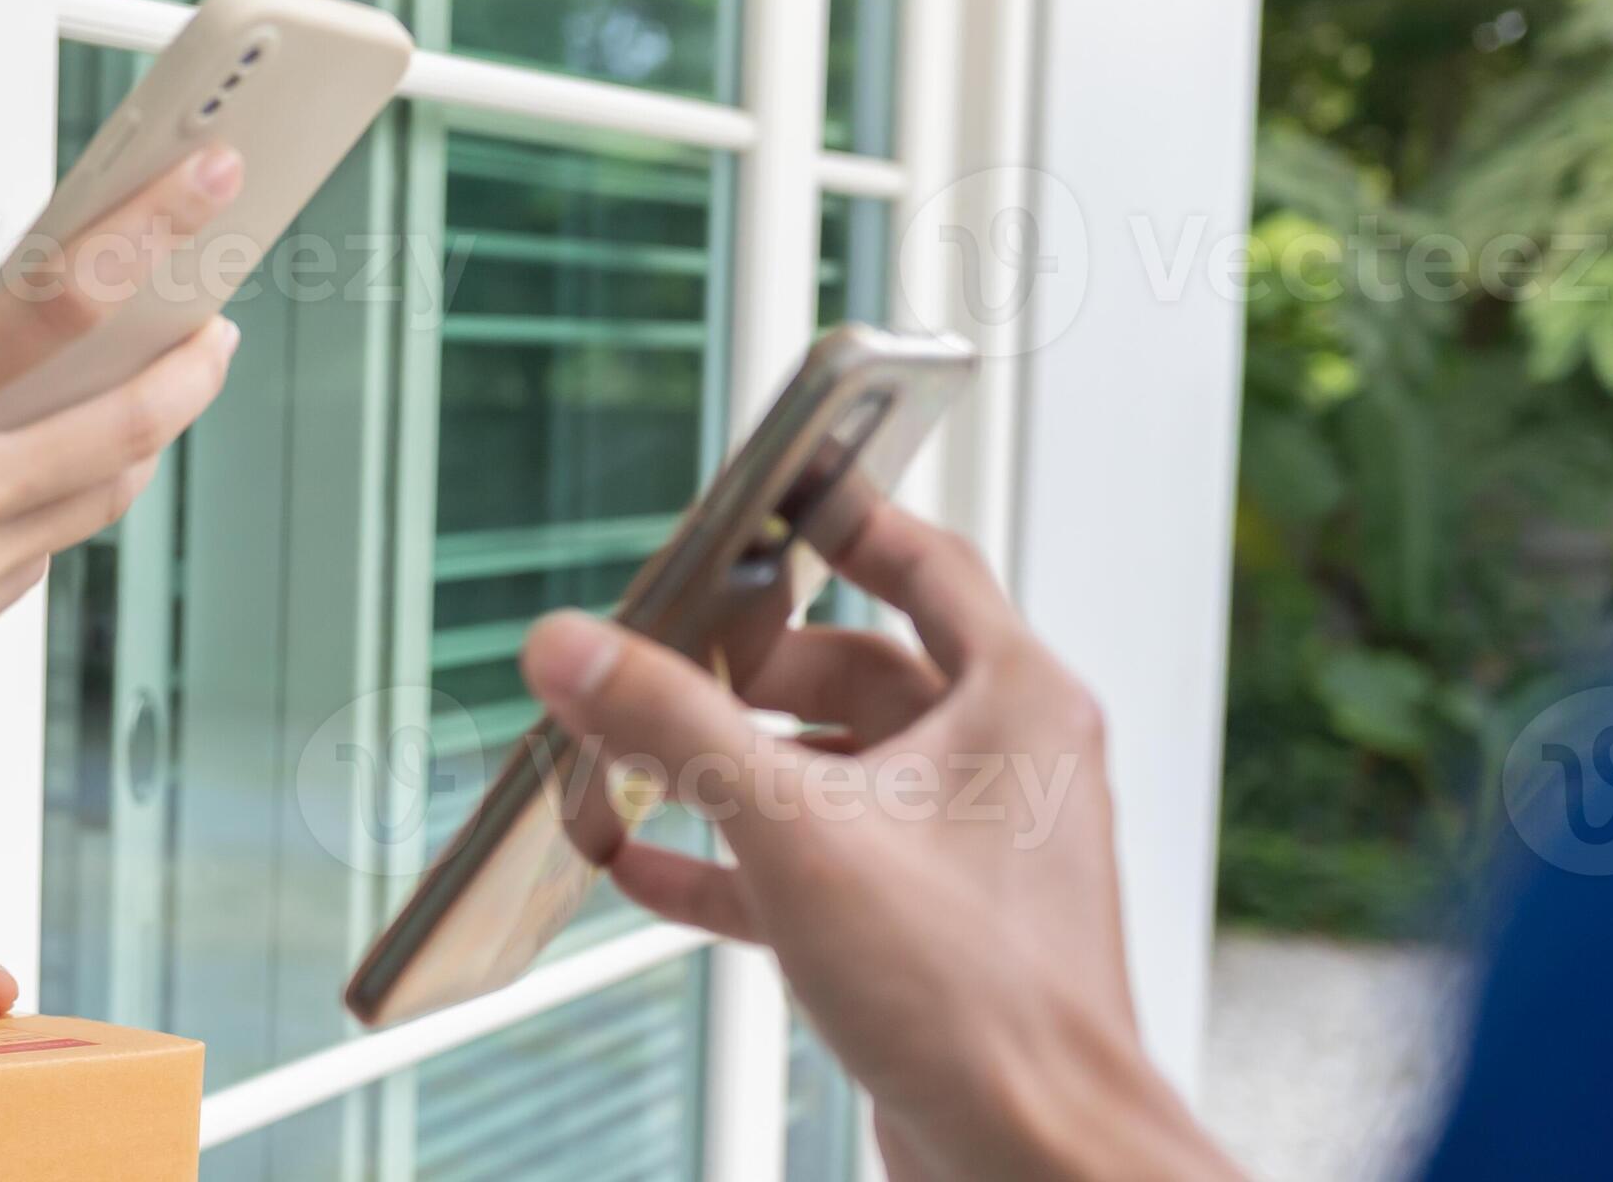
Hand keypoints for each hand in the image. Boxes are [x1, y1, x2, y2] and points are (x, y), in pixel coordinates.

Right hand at [0, 145, 250, 822]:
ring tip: (161, 373)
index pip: (56, 305)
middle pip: (130, 412)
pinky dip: (74, 482)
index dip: (148, 231)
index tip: (203, 186)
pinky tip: (56, 453)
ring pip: (113, 483)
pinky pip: (56, 534)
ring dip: (154, 422)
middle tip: (213, 312)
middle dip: (196, 352)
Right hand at [518, 503, 1235, 1181]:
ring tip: (624, 765)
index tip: (765, 497)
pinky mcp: (927, 929)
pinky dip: (734, 858)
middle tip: (654, 660)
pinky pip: (818, 862)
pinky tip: (647, 867)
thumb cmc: (982, 1001)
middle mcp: (1006, 763)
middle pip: (855, 670)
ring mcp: (968, 850)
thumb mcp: (796, 829)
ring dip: (725, 772)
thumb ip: (673, 727)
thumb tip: (575, 648)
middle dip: (742, 673)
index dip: (839, 519)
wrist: (1038, 1158)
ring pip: (830, 772)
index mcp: (1016, 701)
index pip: (924, 561)